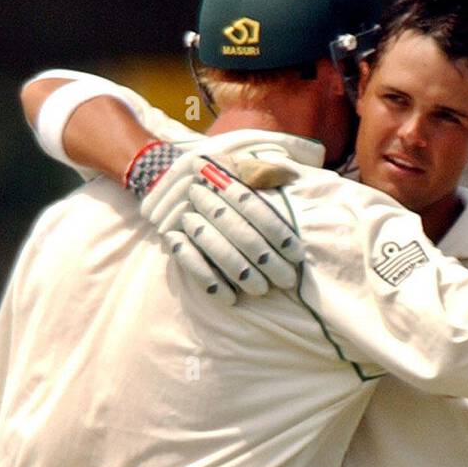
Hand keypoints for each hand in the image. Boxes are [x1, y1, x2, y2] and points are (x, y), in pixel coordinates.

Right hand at [126, 144, 303, 305]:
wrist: (170, 182)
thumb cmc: (220, 180)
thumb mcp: (242, 167)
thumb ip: (264, 172)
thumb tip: (288, 175)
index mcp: (219, 171)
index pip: (254, 206)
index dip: (278, 232)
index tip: (297, 255)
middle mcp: (198, 190)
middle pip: (238, 231)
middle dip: (266, 260)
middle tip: (287, 280)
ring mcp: (181, 215)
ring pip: (216, 248)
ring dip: (242, 274)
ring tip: (262, 290)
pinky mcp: (170, 236)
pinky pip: (190, 263)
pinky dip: (210, 282)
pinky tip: (230, 299)